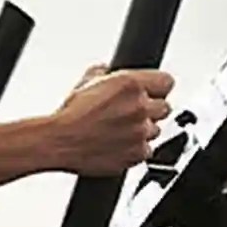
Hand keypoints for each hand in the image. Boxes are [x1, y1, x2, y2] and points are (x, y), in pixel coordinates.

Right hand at [47, 68, 174, 176]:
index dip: (159, 87)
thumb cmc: (70, 115)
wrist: (59, 141)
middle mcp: (139, 108)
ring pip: (156, 130)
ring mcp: (140, 132)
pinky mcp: (137, 154)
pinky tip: (120, 144)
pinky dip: (136, 148)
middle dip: (151, 109)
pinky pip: (147, 150)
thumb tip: (108, 71)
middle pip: (164, 107)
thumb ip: (104, 73)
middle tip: (133, 112)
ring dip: (143, 129)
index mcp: (130, 84)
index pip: (167, 82)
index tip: (154, 90)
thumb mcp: (86, 82)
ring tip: (122, 130)